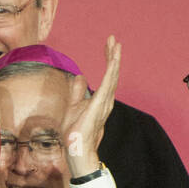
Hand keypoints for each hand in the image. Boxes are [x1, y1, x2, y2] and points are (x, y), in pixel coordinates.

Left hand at [61, 36, 120, 177]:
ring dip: (114, 59)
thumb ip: (77, 91)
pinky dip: (111, 70)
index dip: (108, 60)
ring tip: (115, 44)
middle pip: (112, 73)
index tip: (108, 46)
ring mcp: (104, 102)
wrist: (76, 147)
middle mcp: (106, 100)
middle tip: (113, 40)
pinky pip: (108, 83)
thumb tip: (79, 75)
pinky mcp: (100, 104)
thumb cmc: (75, 131)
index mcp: (100, 100)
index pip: (106, 77)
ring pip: (112, 76)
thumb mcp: (73, 105)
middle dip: (112, 56)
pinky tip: (113, 59)